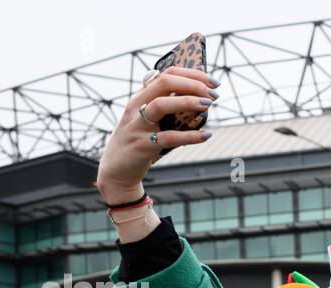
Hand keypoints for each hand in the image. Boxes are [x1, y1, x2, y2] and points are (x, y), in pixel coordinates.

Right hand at [95, 66, 216, 203]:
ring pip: (161, 105)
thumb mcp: (149, 120)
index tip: (213, 82)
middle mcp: (137, 107)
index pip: (166, 74)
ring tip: (208, 105)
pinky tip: (206, 135)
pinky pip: (168, 138)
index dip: (192, 74)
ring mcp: (137, 125)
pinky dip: (190, 136)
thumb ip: (167, 108)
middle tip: (214, 94)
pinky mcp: (142, 146)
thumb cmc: (140, 141)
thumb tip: (200, 100)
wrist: (117, 170)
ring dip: (188, 102)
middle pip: (164, 83)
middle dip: (192, 84)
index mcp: (141, 97)